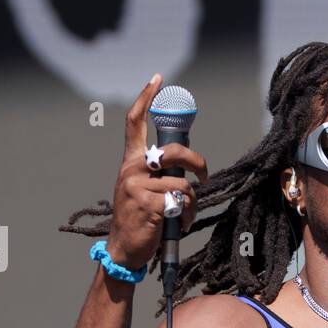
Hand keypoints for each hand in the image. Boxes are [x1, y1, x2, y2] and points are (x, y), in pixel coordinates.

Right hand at [105, 74, 208, 268]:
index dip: (146, 98)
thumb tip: (186, 163)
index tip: (158, 79)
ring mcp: (138, 187)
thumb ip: (157, 171)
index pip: (134, 122)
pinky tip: (180, 224)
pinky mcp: (148, 205)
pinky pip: (181, 202)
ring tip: (184, 213)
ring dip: (191, 202)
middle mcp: (131, 169)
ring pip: (182, 184)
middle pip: (172, 151)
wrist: (124, 248)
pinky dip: (186, 215)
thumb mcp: (141, 188)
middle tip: (204, 176)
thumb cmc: (139, 217)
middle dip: (196, 162)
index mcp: (130, 162)